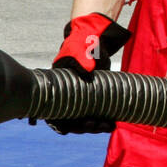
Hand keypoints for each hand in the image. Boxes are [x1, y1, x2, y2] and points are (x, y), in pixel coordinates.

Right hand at [47, 13, 130, 134]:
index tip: (81, 124)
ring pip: (82, 120)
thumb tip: (86, 72)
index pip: (55, 114)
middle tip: (100, 126)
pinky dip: (101, 120)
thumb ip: (80, 60)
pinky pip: (93, 113)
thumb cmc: (83, 43)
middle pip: (70, 121)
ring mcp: (78, 97)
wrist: (95, 39)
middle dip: (85, 127)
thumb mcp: (80, 50)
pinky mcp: (91, 96)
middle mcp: (65, 95)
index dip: (65, 124)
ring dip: (94, 126)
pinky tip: (112, 122)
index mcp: (56, 87)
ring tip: (109, 126)